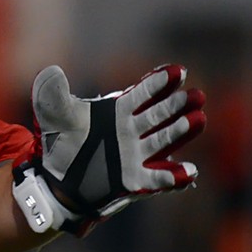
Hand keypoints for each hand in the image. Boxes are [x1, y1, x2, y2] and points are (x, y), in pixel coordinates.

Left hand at [15, 64, 205, 235]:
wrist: (56, 179)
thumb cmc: (60, 144)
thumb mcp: (53, 118)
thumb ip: (53, 96)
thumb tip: (52, 72)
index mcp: (117, 111)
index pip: (142, 93)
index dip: (158, 82)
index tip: (177, 71)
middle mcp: (132, 131)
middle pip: (159, 114)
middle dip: (178, 104)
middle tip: (196, 95)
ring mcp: (136, 155)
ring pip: (164, 141)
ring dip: (181, 131)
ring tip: (199, 119)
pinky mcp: (134, 180)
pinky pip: (157, 178)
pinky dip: (173, 177)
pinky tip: (190, 172)